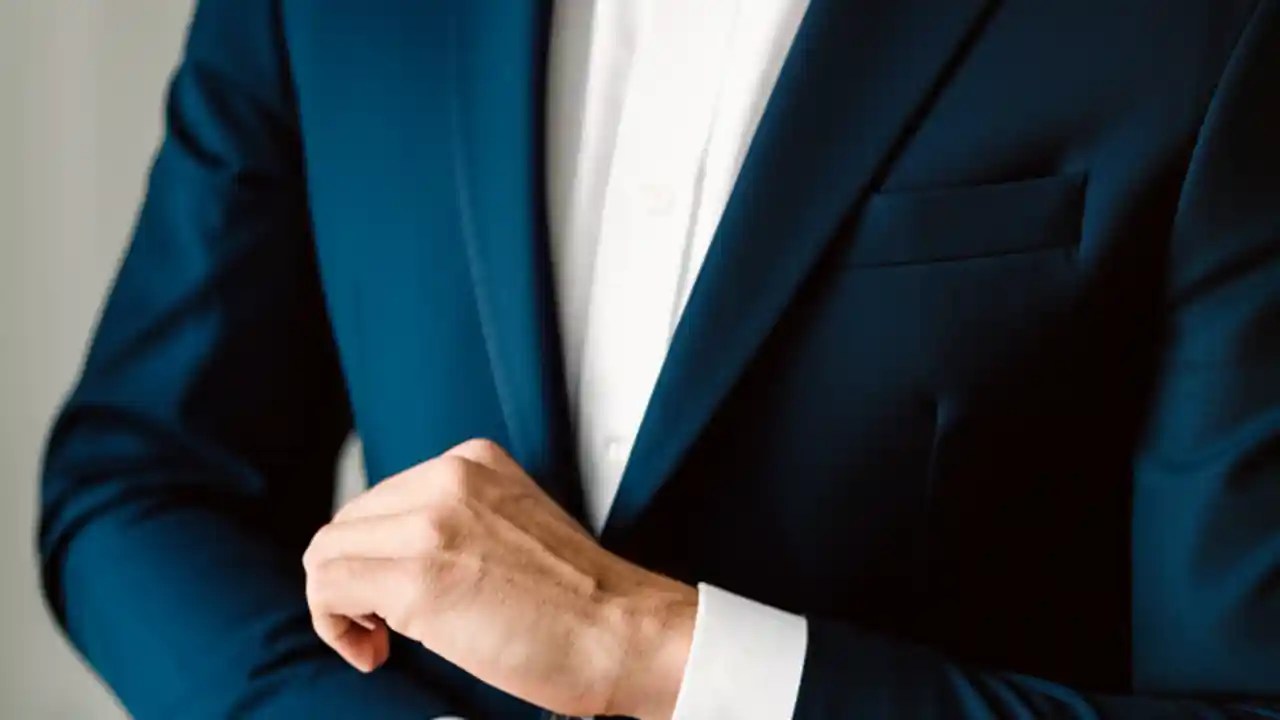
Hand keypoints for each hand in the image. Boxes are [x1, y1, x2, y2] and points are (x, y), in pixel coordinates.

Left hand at [302, 438, 696, 718]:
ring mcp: (431, 524)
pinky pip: (328, 588)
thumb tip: (394, 553)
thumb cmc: (579, 602)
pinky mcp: (417, 577)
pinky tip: (375, 651)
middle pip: (348, 524)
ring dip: (340, 605)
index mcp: (472, 462)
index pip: (380, 500)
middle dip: (352, 578)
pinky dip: (335, 626)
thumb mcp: (513, 525)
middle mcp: (447, 480)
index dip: (376, 555)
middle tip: (383, 626)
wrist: (624, 634)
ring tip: (379, 640)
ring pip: (327, 554)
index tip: (394, 596)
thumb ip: (457, 520)